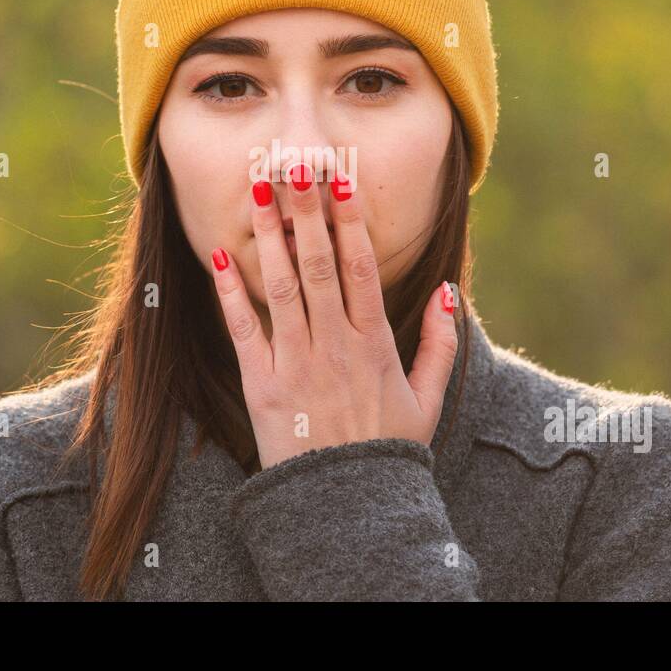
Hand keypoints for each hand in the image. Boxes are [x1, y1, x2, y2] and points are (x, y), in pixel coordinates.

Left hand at [209, 161, 458, 470]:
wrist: (346, 508)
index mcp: (375, 343)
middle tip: (291, 162)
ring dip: (269, 234)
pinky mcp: (263, 385)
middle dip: (304, 210)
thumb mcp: (429, 399)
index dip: (348, 220)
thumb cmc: (387, 452)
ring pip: (283, 286)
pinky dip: (232, 291)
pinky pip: (245, 330)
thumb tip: (449, 292)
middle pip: (319, 264)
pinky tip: (220, 254)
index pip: (360, 267)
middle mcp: (336, 344)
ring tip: (256, 188)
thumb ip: (441, 344)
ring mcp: (298, 363)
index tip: (339, 180)